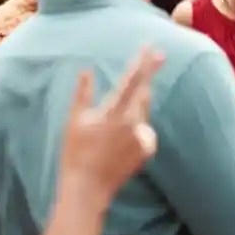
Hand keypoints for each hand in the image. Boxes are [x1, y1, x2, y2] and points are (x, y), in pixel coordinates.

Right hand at [59, 49, 162, 207]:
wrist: (88, 187)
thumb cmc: (76, 152)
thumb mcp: (74, 120)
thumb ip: (83, 93)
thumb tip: (86, 70)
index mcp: (113, 111)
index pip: (132, 80)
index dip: (143, 62)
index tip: (152, 47)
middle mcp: (132, 122)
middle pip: (145, 91)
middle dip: (150, 73)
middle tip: (160, 55)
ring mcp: (142, 136)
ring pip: (144, 111)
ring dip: (137, 104)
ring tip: (114, 123)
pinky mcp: (148, 149)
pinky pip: (145, 130)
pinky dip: (136, 127)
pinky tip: (120, 142)